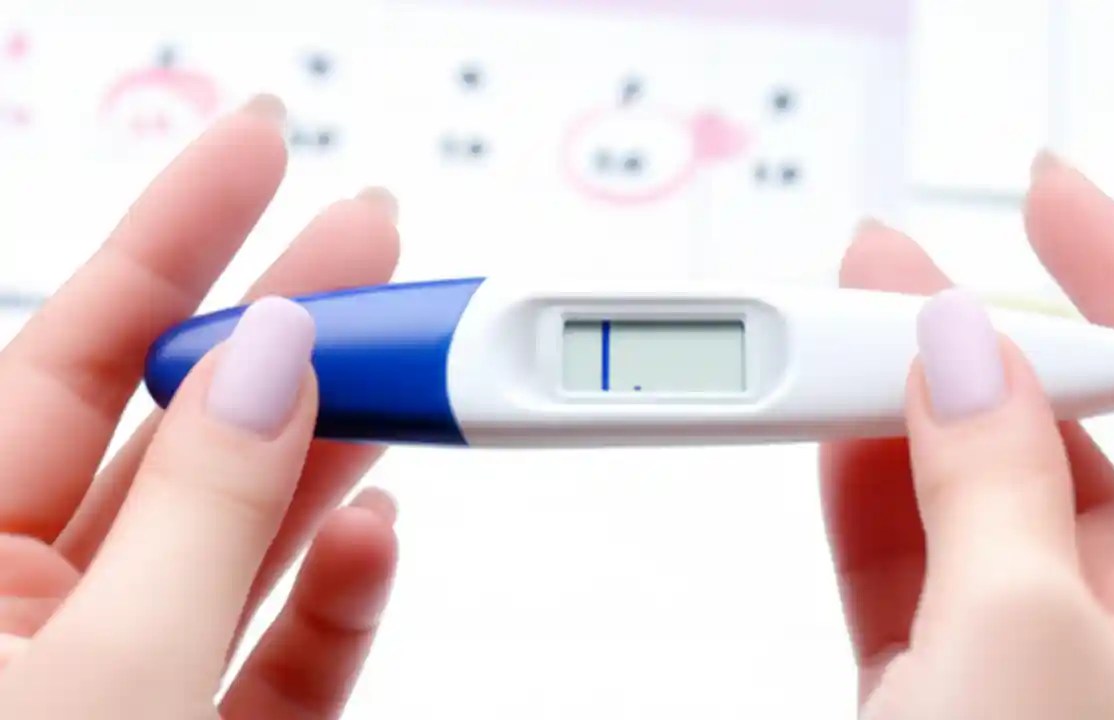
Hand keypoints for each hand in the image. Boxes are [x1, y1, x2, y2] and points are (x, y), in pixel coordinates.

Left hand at [0, 95, 402, 717]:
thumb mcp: (103, 673)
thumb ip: (203, 510)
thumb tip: (275, 362)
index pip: (71, 356)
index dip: (170, 237)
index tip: (257, 148)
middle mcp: (30, 611)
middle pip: (181, 432)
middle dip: (288, 334)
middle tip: (372, 246)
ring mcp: (127, 679)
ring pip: (247, 536)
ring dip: (339, 454)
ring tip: (418, 379)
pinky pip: (285, 651)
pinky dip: (342, 595)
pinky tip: (373, 534)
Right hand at [821, 155, 1113, 718]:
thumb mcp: (1026, 636)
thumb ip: (993, 481)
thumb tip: (957, 351)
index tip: (1049, 208)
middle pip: (1074, 440)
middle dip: (985, 346)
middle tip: (906, 275)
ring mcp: (1040, 661)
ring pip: (976, 500)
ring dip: (900, 414)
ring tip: (831, 338)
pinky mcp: (947, 694)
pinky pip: (910, 567)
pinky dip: (865, 500)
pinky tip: (827, 432)